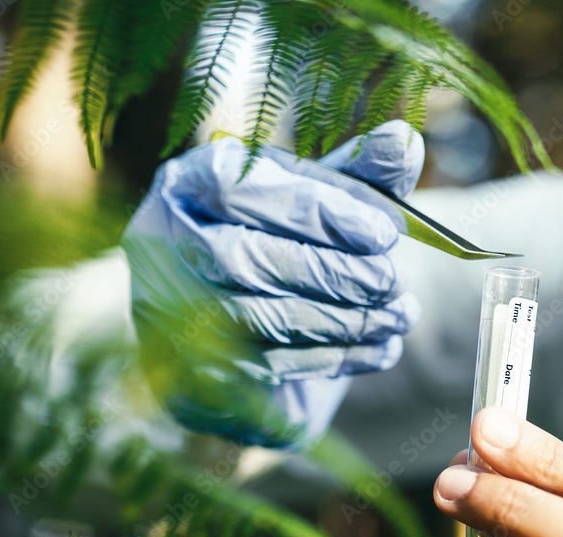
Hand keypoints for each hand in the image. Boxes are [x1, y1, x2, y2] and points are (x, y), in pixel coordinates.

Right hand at [122, 120, 422, 446]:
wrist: (249, 330)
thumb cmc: (288, 243)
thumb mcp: (322, 201)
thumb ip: (359, 175)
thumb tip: (403, 140)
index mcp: (187, 183)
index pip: (238, 188)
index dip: (315, 210)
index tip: (383, 232)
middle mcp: (159, 243)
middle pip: (242, 258)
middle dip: (333, 272)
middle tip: (396, 280)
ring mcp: (164, 313)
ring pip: (257, 317)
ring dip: (344, 319)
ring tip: (401, 314)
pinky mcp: (189, 370)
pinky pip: (268, 365)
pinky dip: (336, 356)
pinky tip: (383, 346)